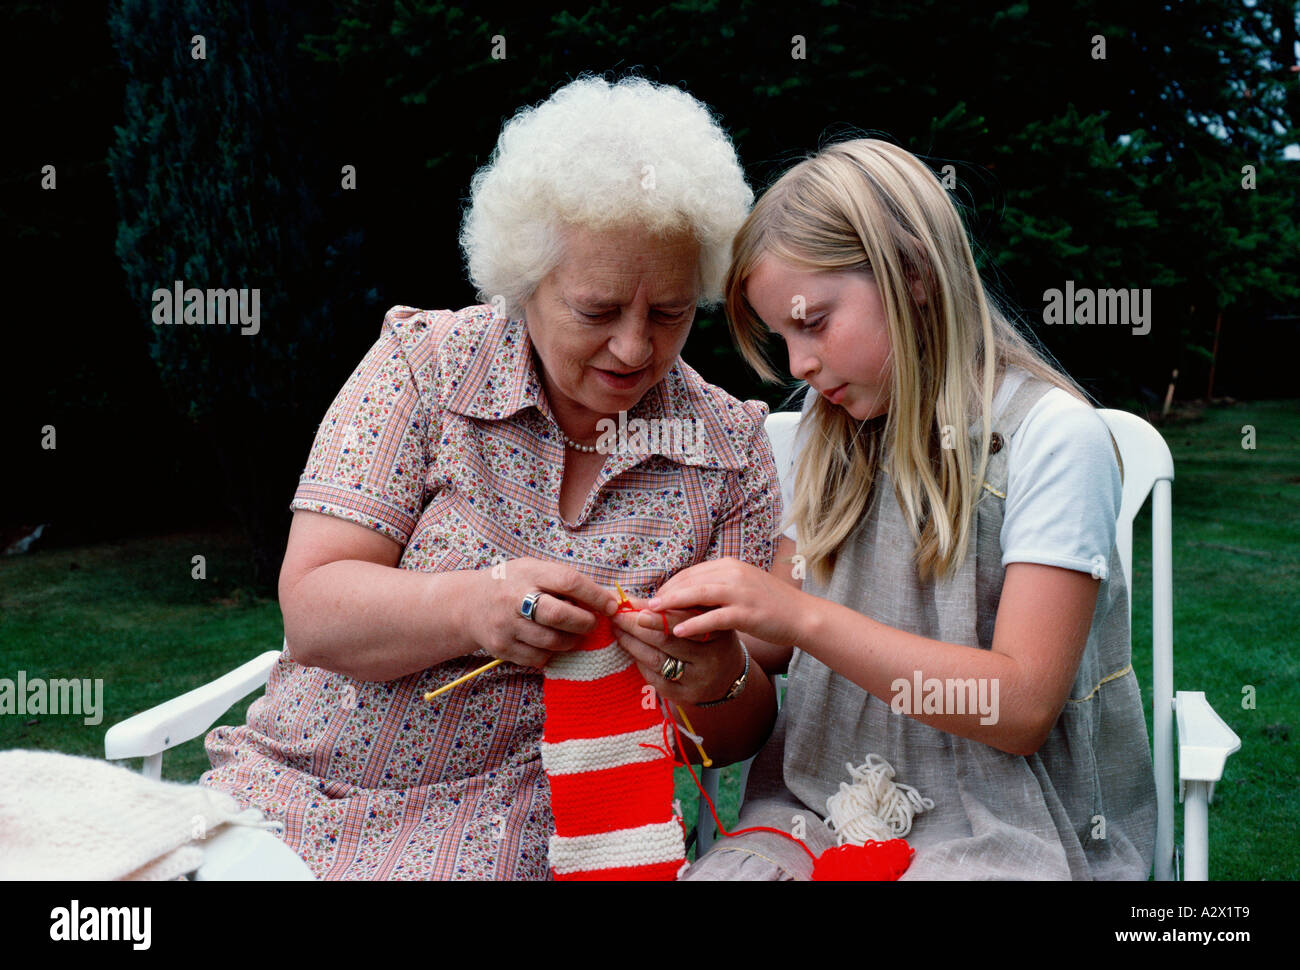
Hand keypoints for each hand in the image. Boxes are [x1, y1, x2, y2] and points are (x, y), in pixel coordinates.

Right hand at [463, 558, 619, 668]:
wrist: (470, 605)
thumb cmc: (514, 584)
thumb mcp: (534, 570)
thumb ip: (565, 581)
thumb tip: (607, 598)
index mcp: (528, 573)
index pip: (568, 582)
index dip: (594, 595)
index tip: (610, 605)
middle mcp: (514, 599)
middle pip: (559, 616)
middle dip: (584, 622)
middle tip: (592, 624)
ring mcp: (506, 626)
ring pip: (551, 641)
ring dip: (571, 641)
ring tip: (574, 634)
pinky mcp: (501, 648)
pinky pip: (538, 659)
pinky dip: (551, 654)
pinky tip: (551, 643)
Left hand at [610, 595, 746, 705]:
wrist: (728, 676)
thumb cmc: (708, 639)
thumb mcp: (703, 619)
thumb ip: (676, 608)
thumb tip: (633, 600)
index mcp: (717, 633)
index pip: (683, 620)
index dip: (656, 614)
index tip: (632, 605)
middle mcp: (710, 658)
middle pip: (667, 641)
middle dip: (637, 627)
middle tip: (617, 615)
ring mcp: (698, 679)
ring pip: (658, 660)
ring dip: (632, 644)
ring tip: (617, 630)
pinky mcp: (685, 696)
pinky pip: (656, 679)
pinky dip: (640, 663)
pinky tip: (630, 650)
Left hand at [645, 558, 805, 647]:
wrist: (802, 615)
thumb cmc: (770, 604)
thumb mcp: (741, 587)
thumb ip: (717, 587)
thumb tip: (688, 594)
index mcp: (730, 565)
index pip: (691, 572)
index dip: (669, 585)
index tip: (654, 598)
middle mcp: (733, 574)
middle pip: (690, 581)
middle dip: (665, 593)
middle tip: (644, 606)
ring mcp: (740, 592)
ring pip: (698, 595)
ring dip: (672, 604)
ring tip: (652, 613)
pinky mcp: (746, 612)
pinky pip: (714, 617)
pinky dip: (694, 623)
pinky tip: (678, 631)